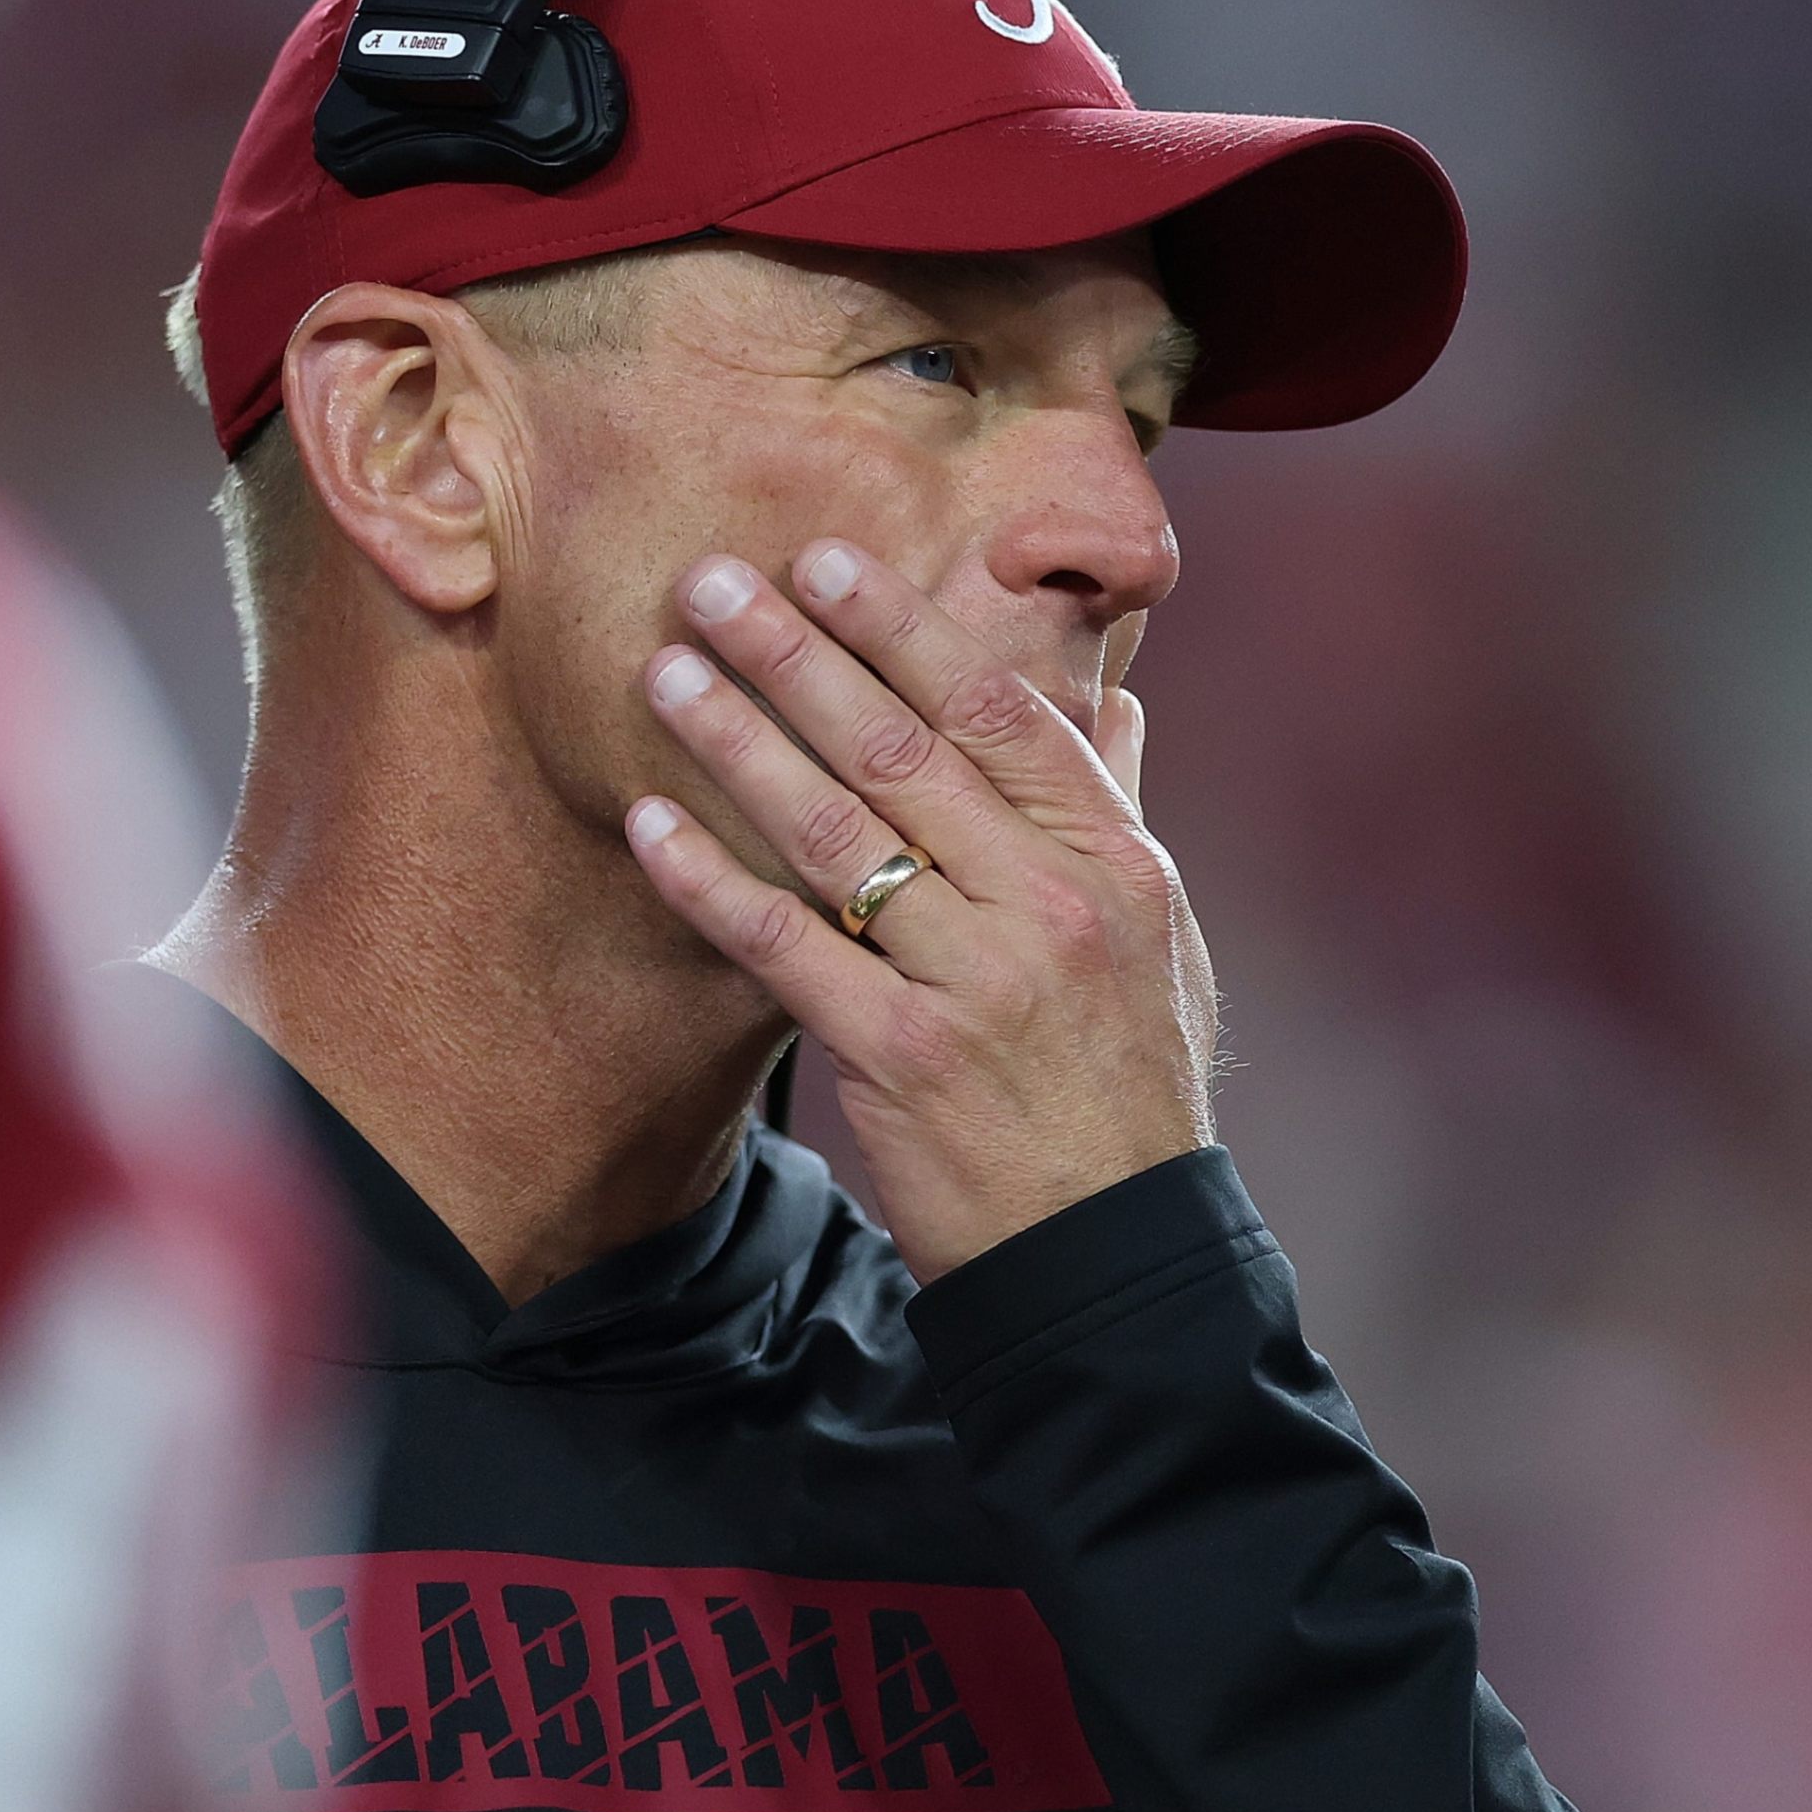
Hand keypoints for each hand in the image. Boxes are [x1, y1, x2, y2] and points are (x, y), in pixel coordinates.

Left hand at [624, 540, 1219, 1284]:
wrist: (1114, 1250)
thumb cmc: (1130, 1083)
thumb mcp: (1162, 938)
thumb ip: (1120, 812)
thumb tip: (1116, 704)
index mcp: (1111, 860)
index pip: (995, 712)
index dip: (901, 628)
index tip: (825, 561)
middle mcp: (1048, 905)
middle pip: (900, 750)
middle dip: (795, 654)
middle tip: (712, 582)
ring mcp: (975, 982)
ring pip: (834, 831)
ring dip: (736, 740)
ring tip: (663, 672)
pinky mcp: (901, 1060)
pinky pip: (786, 946)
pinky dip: (710, 880)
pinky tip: (649, 822)